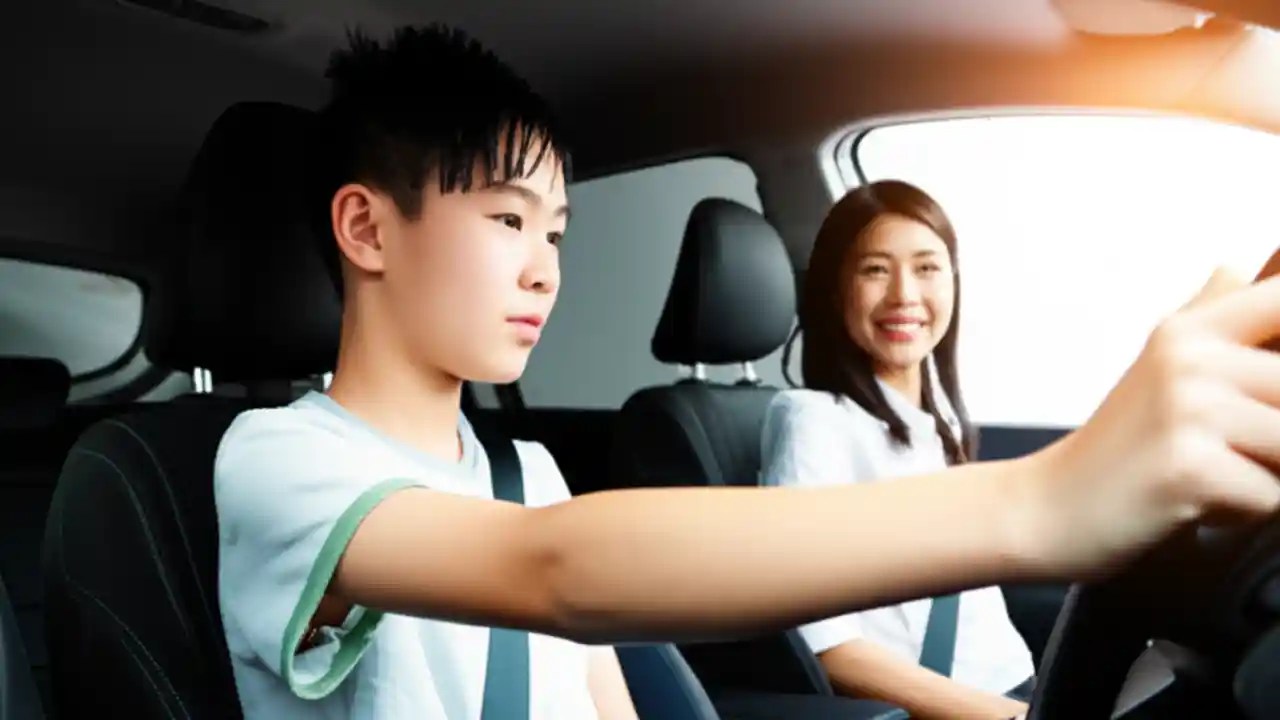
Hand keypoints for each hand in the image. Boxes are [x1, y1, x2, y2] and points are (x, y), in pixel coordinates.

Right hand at [1024, 267, 1279, 578]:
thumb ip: (1215, 312)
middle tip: (1233, 448)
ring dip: (1270, 475)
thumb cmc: (1120, 448)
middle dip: (1277, 433)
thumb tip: (1239, 267)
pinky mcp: (1189, 468)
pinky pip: (1273, 498)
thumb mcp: (1164, 363)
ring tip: (1219, 474)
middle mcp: (1190, 358)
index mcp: (1192, 330)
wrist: (1051, 509)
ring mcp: (1188, 410)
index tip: (1260, 394)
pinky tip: (1200, 503)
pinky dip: (1248, 512)